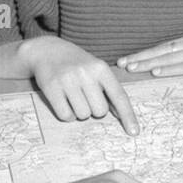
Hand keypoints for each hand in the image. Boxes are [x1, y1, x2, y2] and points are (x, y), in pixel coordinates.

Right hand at [20, 37, 138, 134]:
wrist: (47, 50)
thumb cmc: (77, 63)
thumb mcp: (95, 68)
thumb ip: (108, 88)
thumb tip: (121, 115)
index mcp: (101, 68)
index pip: (119, 96)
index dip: (128, 116)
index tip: (134, 132)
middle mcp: (86, 73)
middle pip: (100, 111)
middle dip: (94, 109)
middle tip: (85, 97)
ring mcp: (68, 80)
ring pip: (83, 115)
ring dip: (79, 112)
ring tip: (73, 97)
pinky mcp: (52, 88)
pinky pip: (65, 116)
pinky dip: (66, 115)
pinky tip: (63, 101)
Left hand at [119, 18, 182, 74]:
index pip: (165, 47)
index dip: (146, 54)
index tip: (129, 59)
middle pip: (161, 51)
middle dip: (140, 58)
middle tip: (120, 64)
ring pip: (168, 58)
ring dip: (147, 63)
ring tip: (130, 67)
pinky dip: (169, 68)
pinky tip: (156, 71)